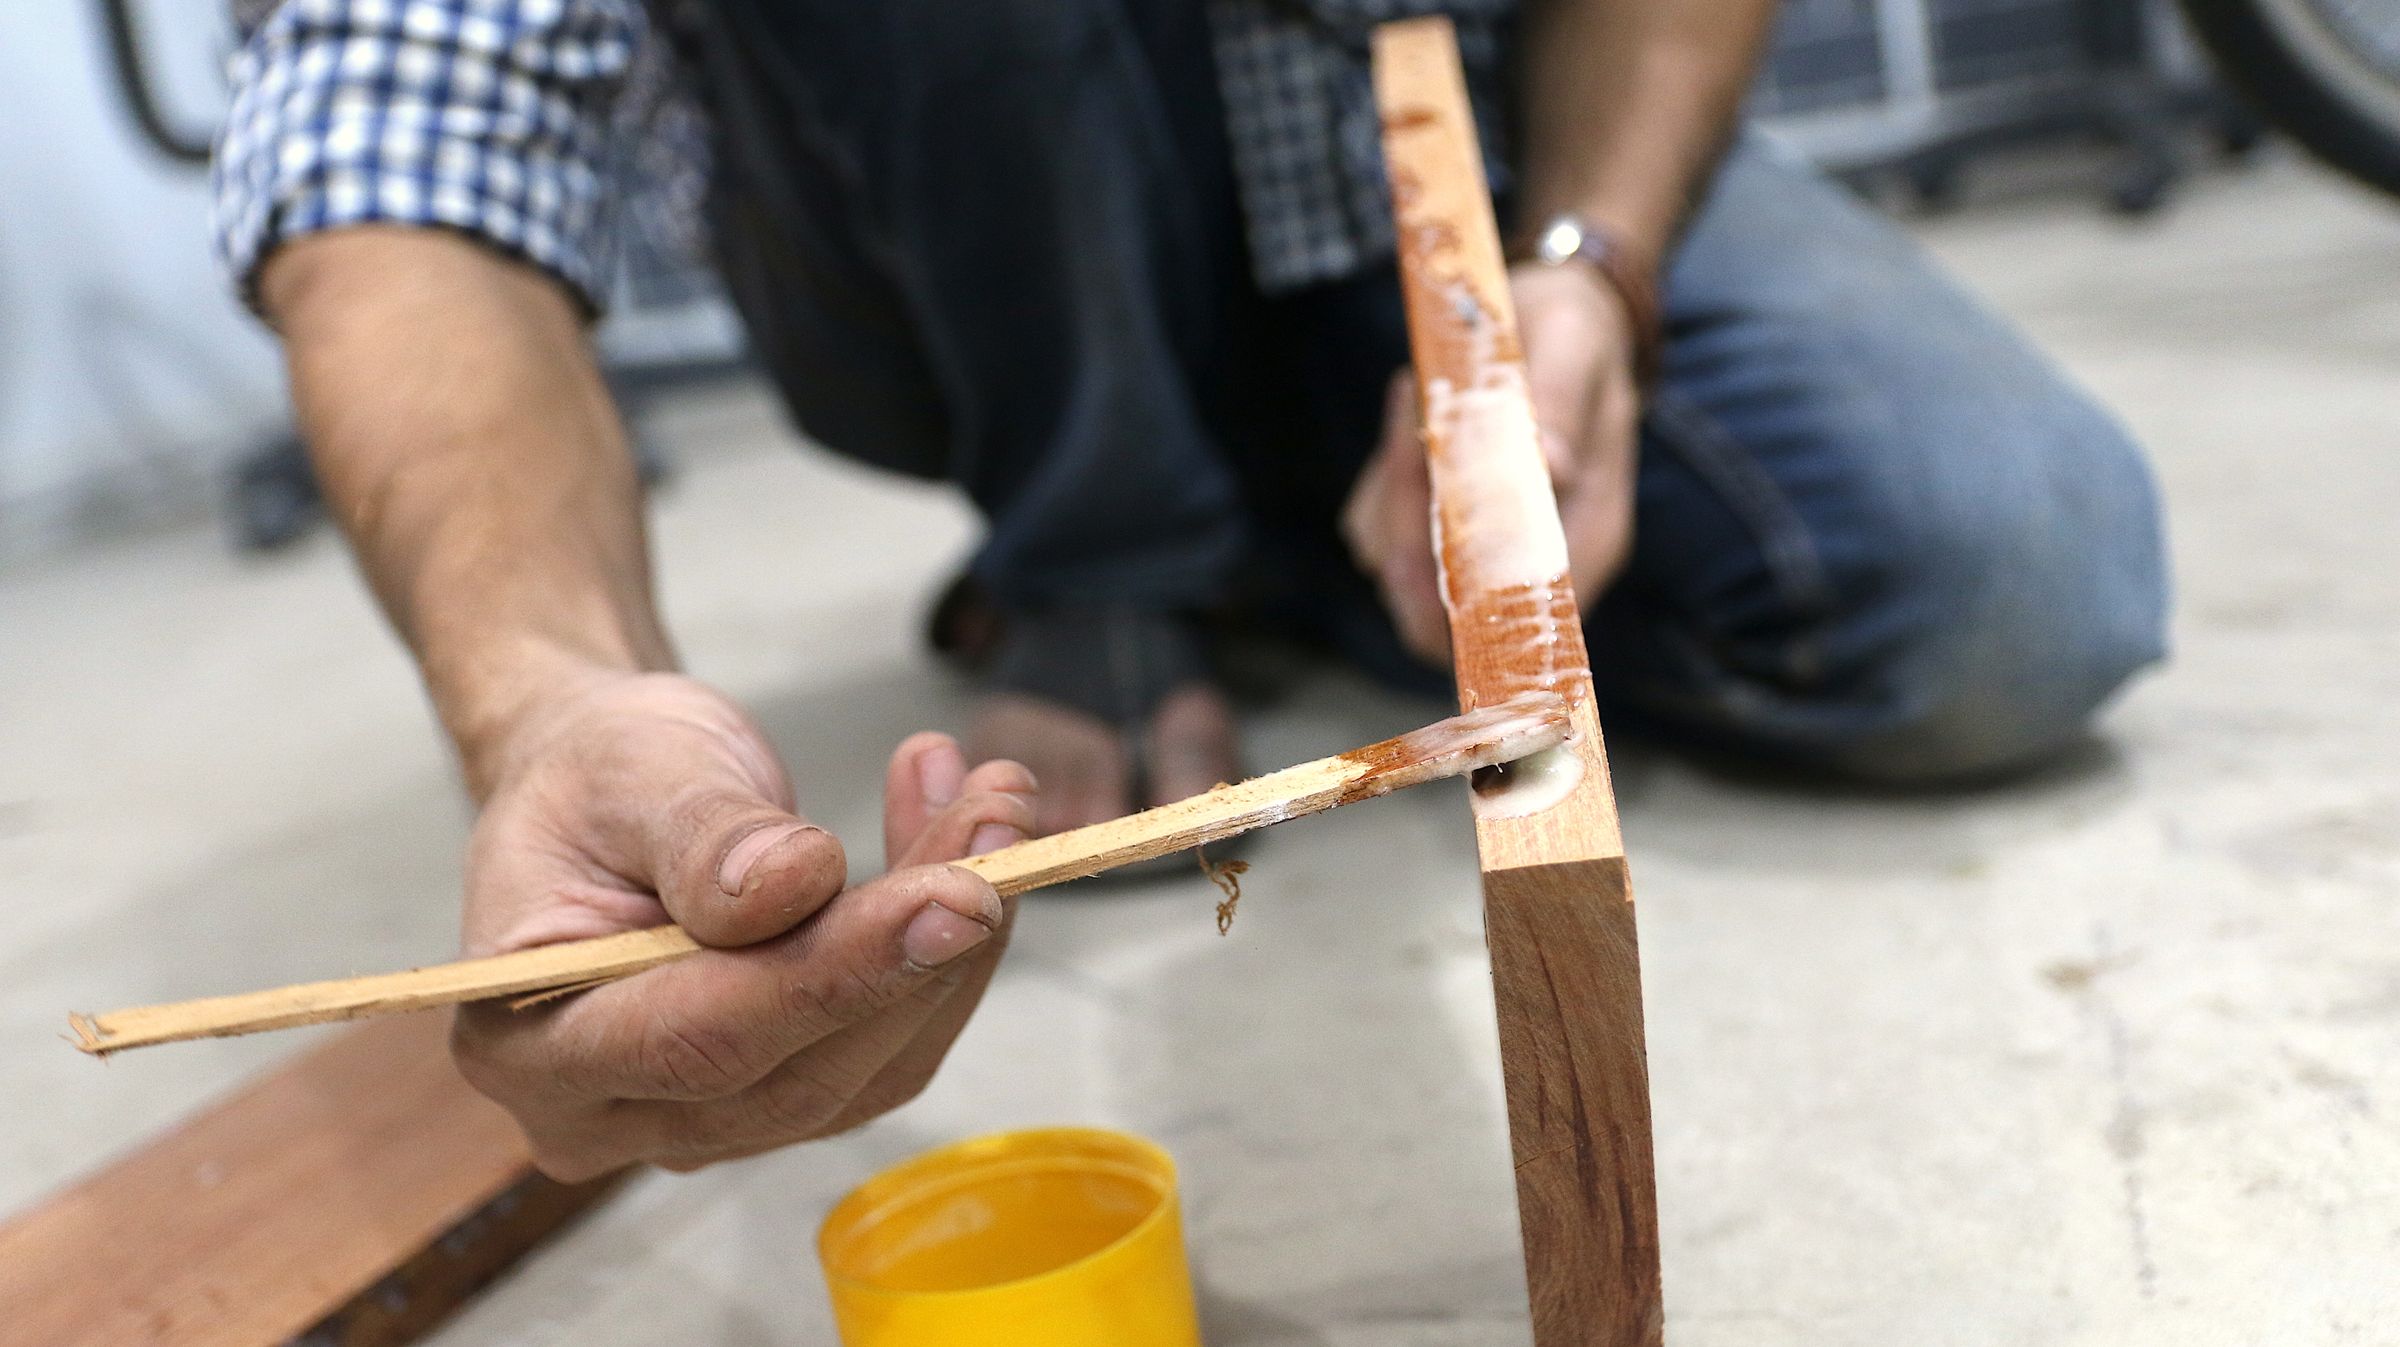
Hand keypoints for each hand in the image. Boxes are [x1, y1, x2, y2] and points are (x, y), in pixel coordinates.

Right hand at [450, 672, 1034, 1178]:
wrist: (607, 790)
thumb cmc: (595, 778)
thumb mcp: (630, 770)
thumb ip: (703, 834)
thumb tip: (793, 884)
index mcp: (529, 1047)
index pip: (699, 1037)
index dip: (834, 974)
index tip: (951, 894)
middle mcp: (611, 1115)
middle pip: (799, 1072)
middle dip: (919, 951)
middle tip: (1002, 835)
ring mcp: (705, 1121)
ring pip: (869, 1065)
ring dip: (956, 938)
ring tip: (994, 805)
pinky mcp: (786, 1095)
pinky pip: (896, 1039)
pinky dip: (950, 940)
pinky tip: (967, 838)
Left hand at [1344, 262, 1642, 664]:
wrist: (1548, 317)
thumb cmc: (1573, 332)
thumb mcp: (1576, 344)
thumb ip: (1562, 400)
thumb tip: (1550, 466)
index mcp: (1587, 538)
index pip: (1527, 618)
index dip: (1472, 607)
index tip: (1437, 550)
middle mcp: (1528, 561)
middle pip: (1445, 619)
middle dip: (1408, 553)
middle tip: (1407, 456)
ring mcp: (1472, 549)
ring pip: (1400, 573)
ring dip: (1389, 503)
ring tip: (1415, 403)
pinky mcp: (1426, 524)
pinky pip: (1377, 533)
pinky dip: (1379, 485)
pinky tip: (1408, 407)